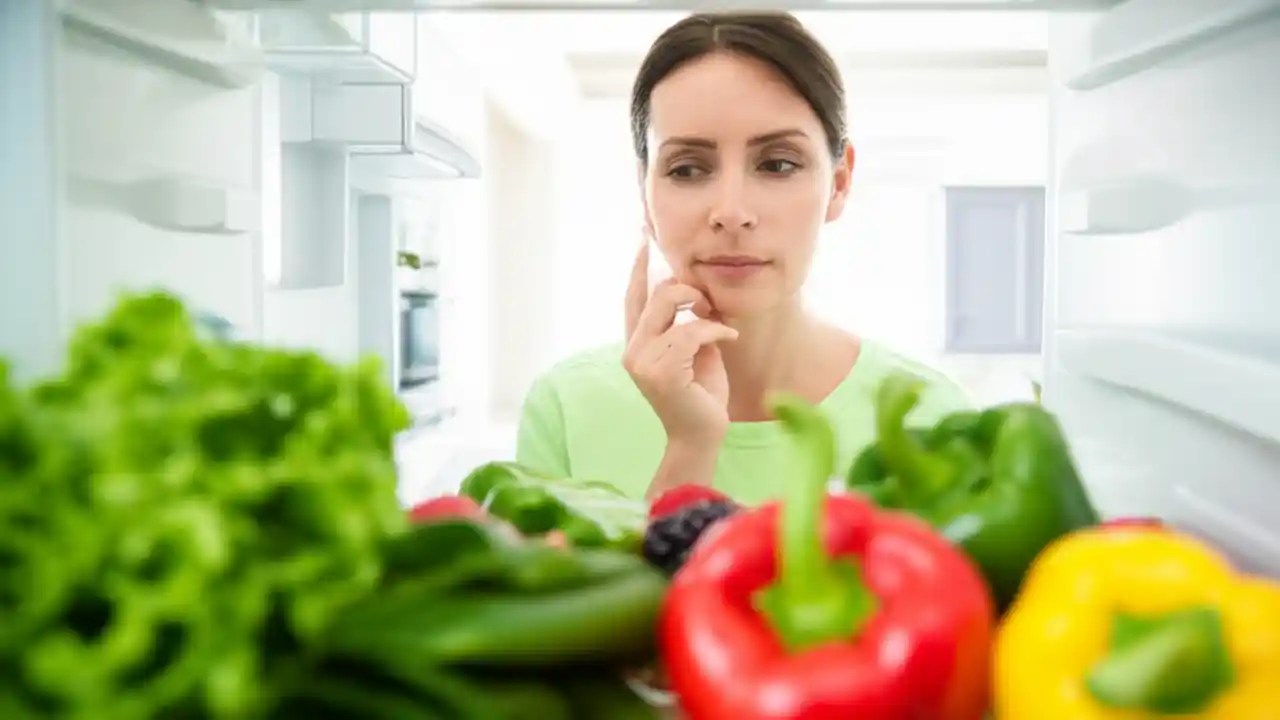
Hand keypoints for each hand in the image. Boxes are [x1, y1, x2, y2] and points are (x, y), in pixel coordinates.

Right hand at [623, 240, 737, 447]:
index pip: (633, 297)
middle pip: (654, 294)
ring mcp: (642, 362)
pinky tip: (728, 338)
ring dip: (704, 311)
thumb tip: (694, 292)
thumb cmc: (702, 393)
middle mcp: (632, 351)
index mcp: (637, 344)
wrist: (703, 435)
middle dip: (686, 288)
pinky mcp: (661, 372)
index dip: (638, 267)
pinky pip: (690, 331)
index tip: (644, 237)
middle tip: (708, 301)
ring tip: (720, 324)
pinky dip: (714, 330)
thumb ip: (686, 322)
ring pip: (672, 308)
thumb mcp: (694, 349)